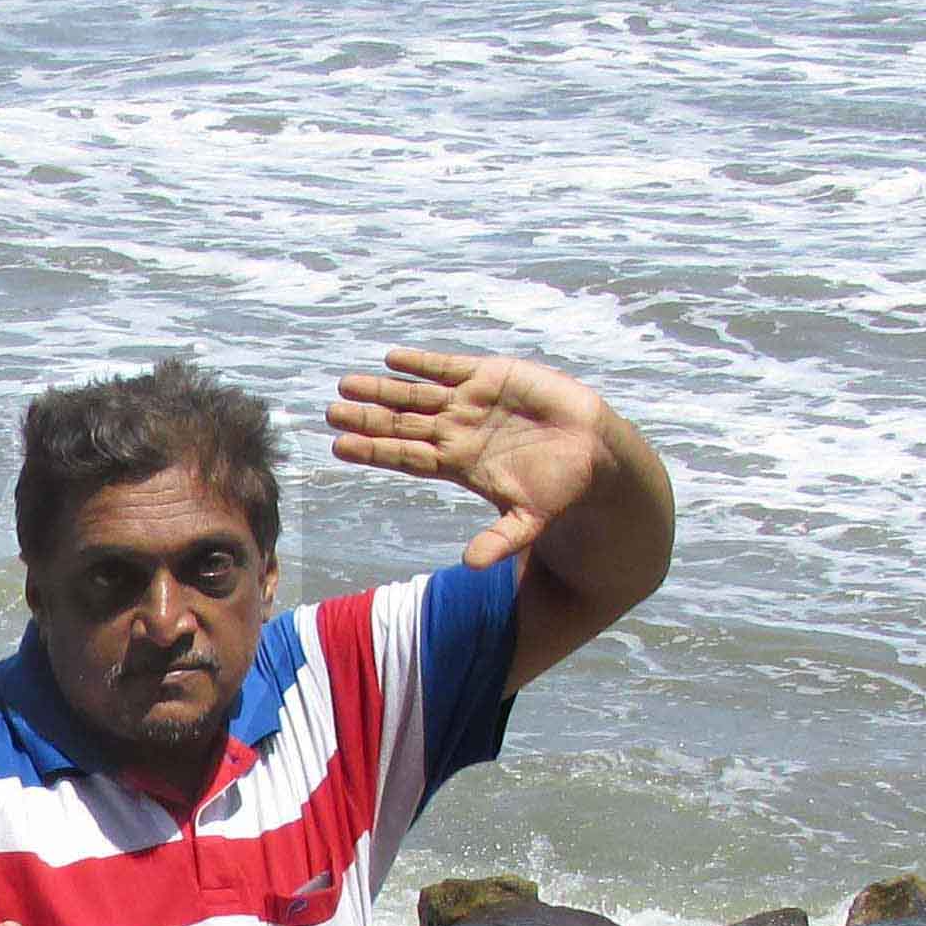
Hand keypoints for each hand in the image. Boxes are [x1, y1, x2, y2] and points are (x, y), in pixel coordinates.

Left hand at [326, 347, 635, 567]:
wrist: (594, 453)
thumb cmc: (560, 490)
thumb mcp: (528, 521)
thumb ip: (499, 540)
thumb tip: (470, 565)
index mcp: (458, 465)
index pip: (405, 457)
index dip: (373, 451)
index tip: (339, 446)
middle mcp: (456, 432)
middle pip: (400, 425)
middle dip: (366, 418)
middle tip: (331, 411)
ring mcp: (471, 402)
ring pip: (416, 394)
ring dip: (382, 389)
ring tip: (346, 383)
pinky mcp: (492, 375)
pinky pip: (449, 367)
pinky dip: (422, 363)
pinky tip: (392, 359)